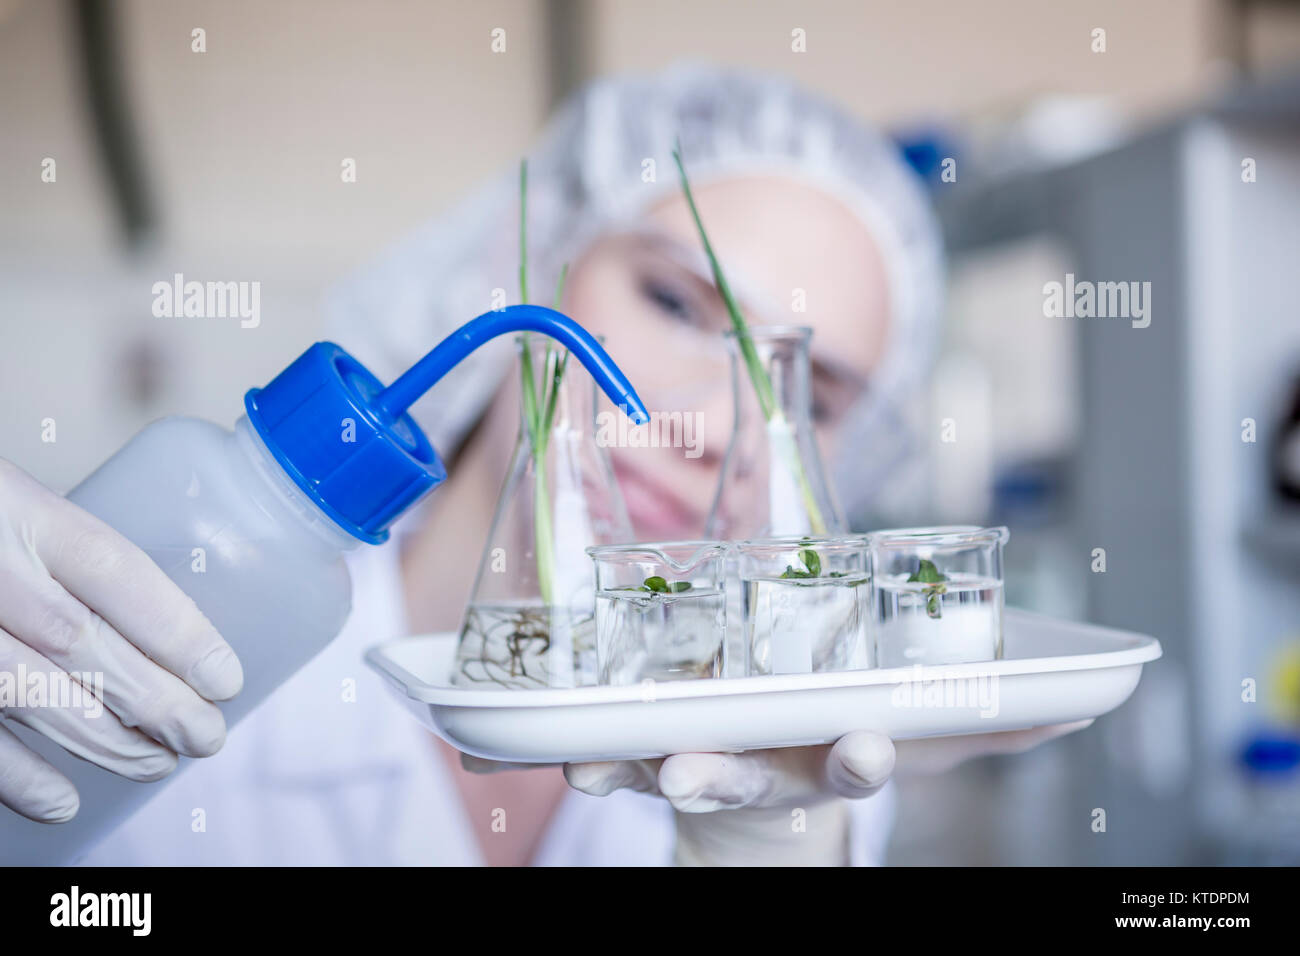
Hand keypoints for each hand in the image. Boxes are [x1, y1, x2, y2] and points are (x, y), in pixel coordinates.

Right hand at [0, 459, 242, 822]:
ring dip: (104, 743)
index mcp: (16, 509)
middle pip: (80, 643)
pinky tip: (63, 800)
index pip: (113, 571)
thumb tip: (161, 635)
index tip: (224, 678)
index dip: (177, 631)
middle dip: (156, 701)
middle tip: (206, 736)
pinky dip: (18, 776)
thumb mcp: (17, 503)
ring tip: (158, 763)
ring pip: (29, 695)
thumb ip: (66, 553)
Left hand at [558, 720, 1094, 864]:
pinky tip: (519, 750)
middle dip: (722, 776)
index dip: (855, 761)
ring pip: (654, 768)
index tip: (866, 749)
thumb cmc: (831, 742)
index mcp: (824, 758)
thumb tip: (1080, 706)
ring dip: (623, 765)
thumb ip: (988, 723)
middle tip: (696, 773)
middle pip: (740, 778)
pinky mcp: (638, 747)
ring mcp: (691, 757)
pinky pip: (596, 754)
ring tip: (589, 763)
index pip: (845, 765)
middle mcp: (755, 765)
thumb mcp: (912, 735)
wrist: (761, 782)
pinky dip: (563, 758)